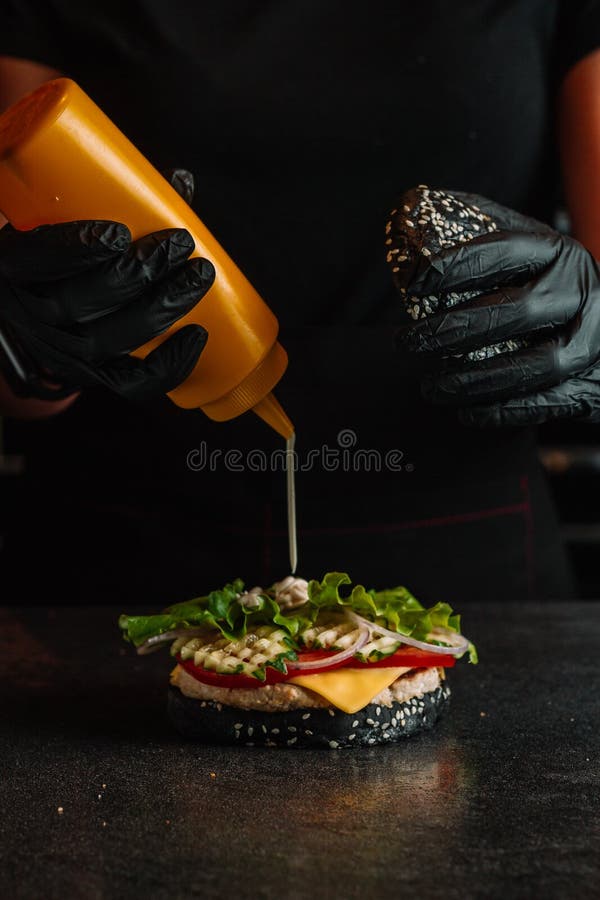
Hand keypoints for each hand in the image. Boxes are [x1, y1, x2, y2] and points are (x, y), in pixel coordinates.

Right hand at [0, 168, 212, 402]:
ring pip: (110, 339)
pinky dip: (168, 364)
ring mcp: (60, 352)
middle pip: (80, 302)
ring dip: (161, 308)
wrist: (35, 316)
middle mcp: (30, 314)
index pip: (36, 259)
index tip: (120, 233)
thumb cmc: (57, 259)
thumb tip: (180, 182)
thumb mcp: (59, 225)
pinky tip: (197, 335)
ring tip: (198, 278)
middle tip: (179, 245)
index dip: (77, 248)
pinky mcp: (90, 377)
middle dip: (138, 273)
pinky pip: (130, 382)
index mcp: (14, 266)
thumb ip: (112, 199)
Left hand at [394, 190, 599, 426]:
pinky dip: (503, 411)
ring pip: (533, 365)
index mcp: (555, 250)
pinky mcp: (591, 382)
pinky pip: (546, 402)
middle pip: (512, 311)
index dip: (452, 267)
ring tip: (430, 388)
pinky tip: (466, 413)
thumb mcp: (525, 249)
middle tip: (407, 344)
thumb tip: (409, 207)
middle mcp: (577, 290)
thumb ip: (478, 228)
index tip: (411, 284)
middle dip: (451, 331)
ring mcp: (590, 338)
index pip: (500, 251)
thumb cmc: (549, 286)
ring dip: (474, 380)